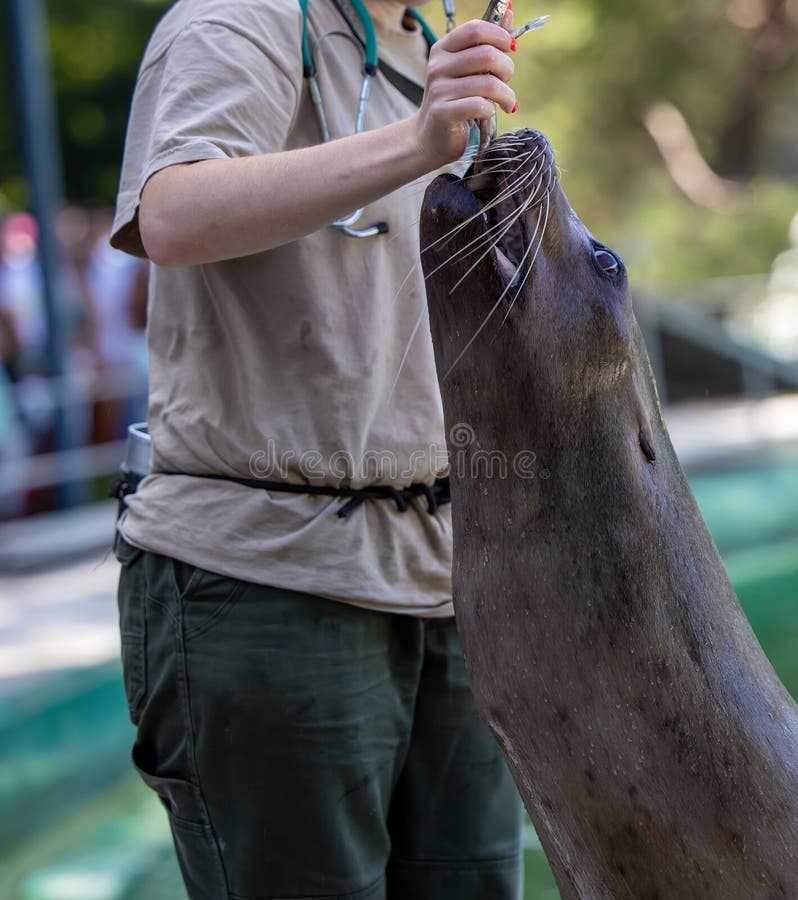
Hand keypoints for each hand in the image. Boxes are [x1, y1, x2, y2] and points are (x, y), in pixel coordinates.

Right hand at [411, 19, 515, 168]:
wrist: (431, 137)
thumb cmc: (455, 100)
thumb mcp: (469, 69)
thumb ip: (488, 42)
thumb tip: (508, 10)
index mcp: (444, 49)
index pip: (476, 29)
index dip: (500, 36)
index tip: (509, 50)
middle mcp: (438, 66)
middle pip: (486, 55)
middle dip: (507, 68)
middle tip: (506, 81)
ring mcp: (439, 90)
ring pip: (488, 83)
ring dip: (506, 95)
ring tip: (506, 103)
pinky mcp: (443, 113)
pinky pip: (479, 105)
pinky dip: (491, 110)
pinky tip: (489, 113)